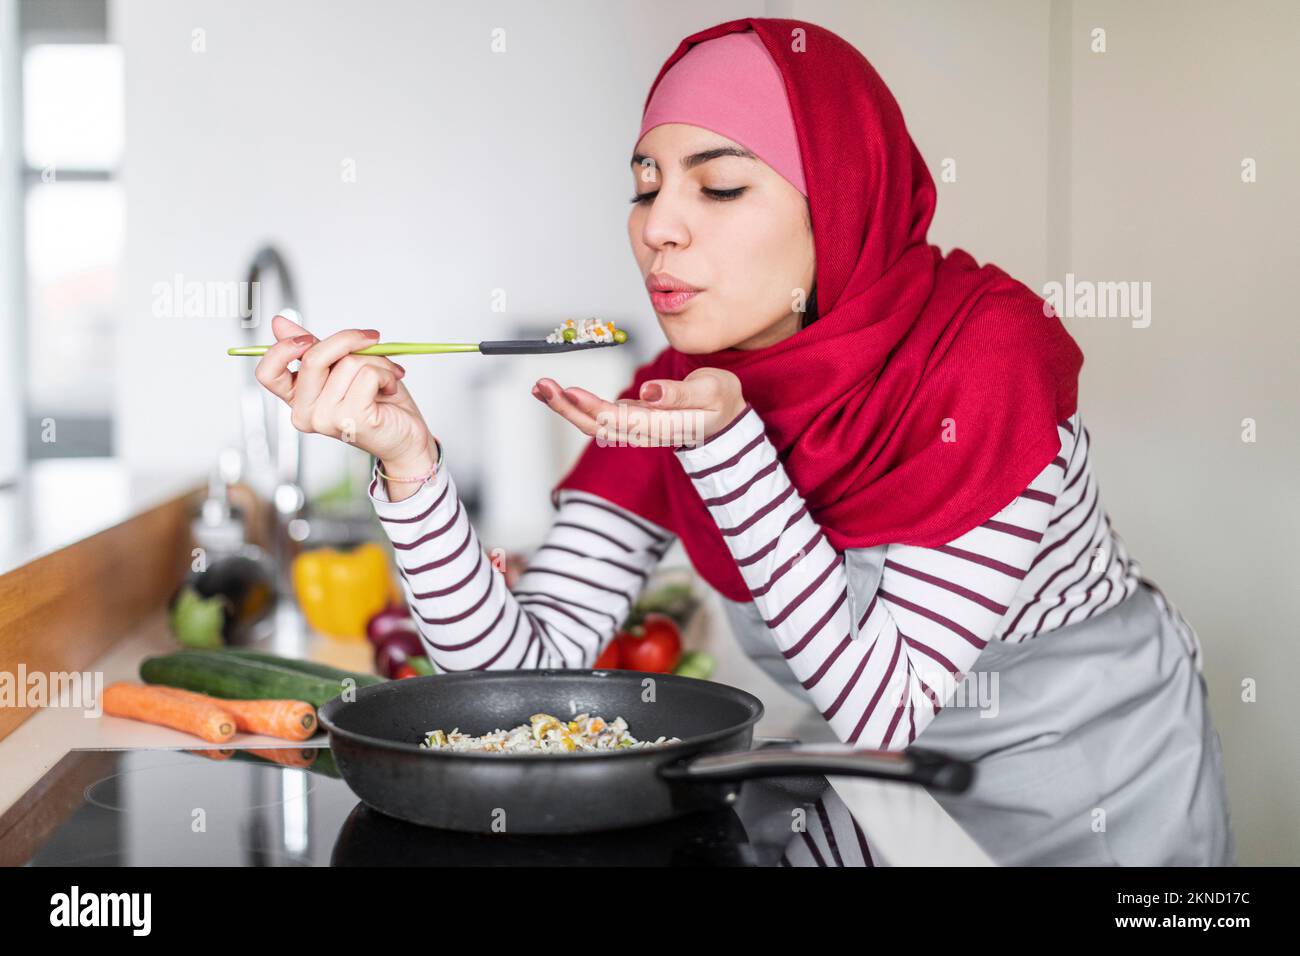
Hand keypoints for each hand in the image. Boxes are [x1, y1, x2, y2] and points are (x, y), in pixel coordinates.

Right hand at [253, 312, 433, 472]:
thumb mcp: (342, 368)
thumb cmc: (378, 402)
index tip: (308, 337)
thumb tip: (280, 323)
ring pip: (347, 364)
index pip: (268, 373)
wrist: (406, 437)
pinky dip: (386, 373)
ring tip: (385, 377)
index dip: (282, 349)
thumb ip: (314, 348)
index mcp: (298, 398)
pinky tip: (389, 387)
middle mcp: (306, 412)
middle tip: (371, 339)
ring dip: (377, 362)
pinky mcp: (352, 420)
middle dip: (348, 340)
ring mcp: (327, 419)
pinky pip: (367, 374)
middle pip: (313, 358)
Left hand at [532, 367, 745, 447]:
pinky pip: (598, 418)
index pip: (623, 419)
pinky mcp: (631, 423)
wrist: (726, 419)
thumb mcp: (711, 391)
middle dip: (568, 408)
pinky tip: (557, 393)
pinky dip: (576, 406)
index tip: (570, 391)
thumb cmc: (720, 400)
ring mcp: (637, 430)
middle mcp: (647, 432)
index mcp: (666, 425)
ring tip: (540, 388)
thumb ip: (680, 395)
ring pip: (595, 424)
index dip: (594, 408)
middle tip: (542, 386)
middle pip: (600, 426)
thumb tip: (648, 393)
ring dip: (566, 408)